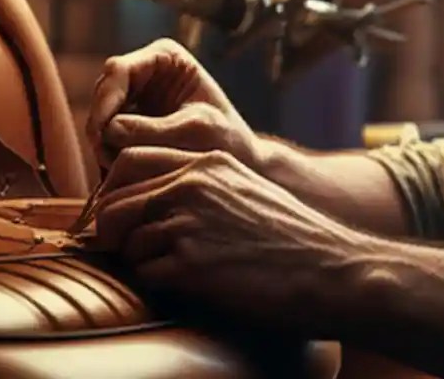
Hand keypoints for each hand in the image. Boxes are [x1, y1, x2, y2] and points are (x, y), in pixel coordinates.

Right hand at [85, 39, 255, 166]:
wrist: (239, 162)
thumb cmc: (227, 141)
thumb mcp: (194, 131)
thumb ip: (152, 129)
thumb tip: (109, 131)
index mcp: (165, 56)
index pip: (118, 70)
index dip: (105, 101)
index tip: (104, 134)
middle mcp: (144, 71)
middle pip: (103, 94)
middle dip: (101, 128)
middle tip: (109, 161)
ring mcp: (134, 97)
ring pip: (100, 117)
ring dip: (103, 144)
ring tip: (120, 171)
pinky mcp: (129, 123)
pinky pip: (105, 137)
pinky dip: (109, 155)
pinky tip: (122, 174)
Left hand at [89, 146, 372, 327]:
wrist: (331, 270)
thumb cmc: (291, 238)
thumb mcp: (245, 189)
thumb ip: (199, 185)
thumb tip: (147, 203)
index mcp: (207, 160)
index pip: (128, 160)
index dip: (116, 191)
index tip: (125, 216)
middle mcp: (193, 183)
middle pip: (112, 201)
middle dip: (114, 231)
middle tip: (133, 250)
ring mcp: (189, 221)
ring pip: (123, 240)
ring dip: (141, 260)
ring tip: (178, 269)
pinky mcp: (190, 262)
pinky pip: (144, 274)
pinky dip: (159, 284)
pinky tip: (193, 283)